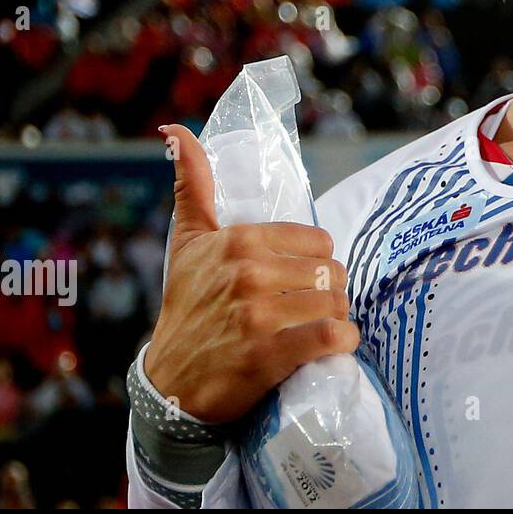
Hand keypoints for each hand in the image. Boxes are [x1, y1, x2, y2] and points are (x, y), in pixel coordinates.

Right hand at [143, 124, 359, 424]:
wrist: (169, 381)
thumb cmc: (187, 305)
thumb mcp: (187, 241)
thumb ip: (192, 185)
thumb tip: (175, 132)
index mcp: (238, 241)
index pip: (317, 241)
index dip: (317, 261)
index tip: (305, 276)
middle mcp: (249, 274)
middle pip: (330, 273)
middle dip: (330, 290)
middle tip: (316, 305)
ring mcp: (259, 316)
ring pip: (335, 303)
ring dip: (338, 316)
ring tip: (322, 325)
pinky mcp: (268, 356)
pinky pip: (330, 337)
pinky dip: (343, 340)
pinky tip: (335, 343)